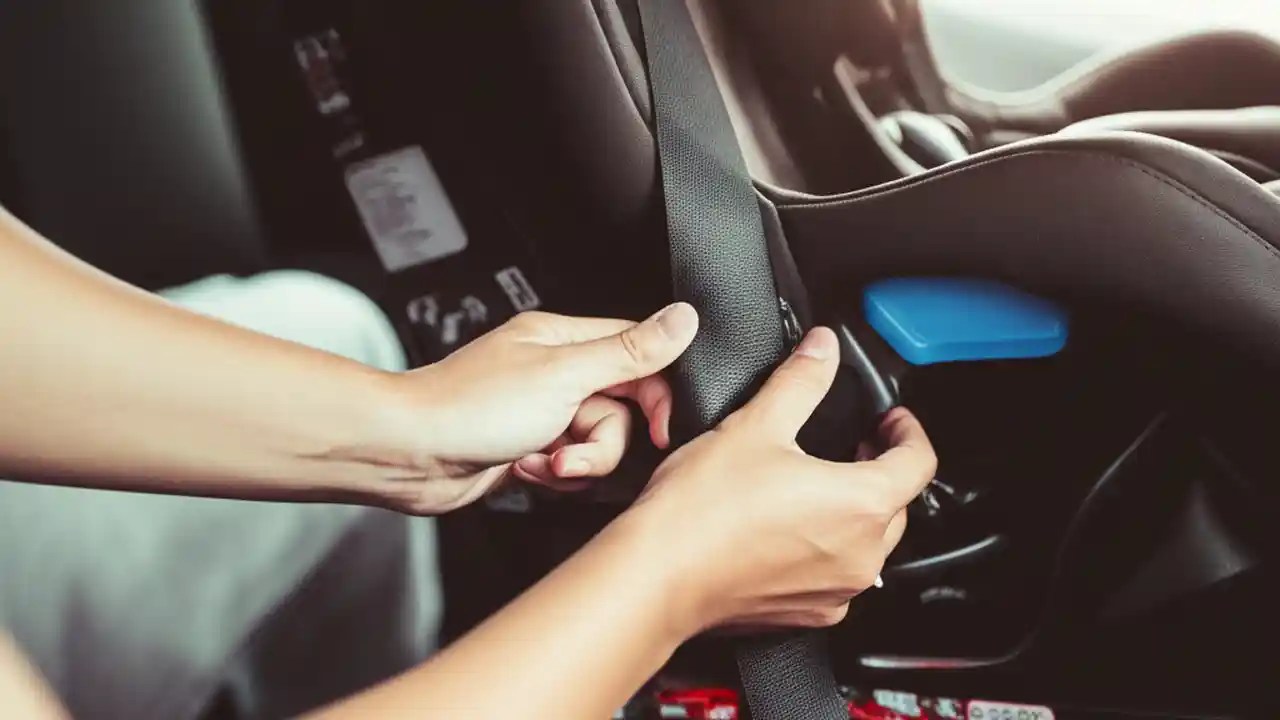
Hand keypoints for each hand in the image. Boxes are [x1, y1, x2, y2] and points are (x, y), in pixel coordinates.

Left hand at [373, 304, 699, 513]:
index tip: (661, 427)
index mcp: (564, 340)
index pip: (638, 356)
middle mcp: (554, 373)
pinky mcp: (528, 450)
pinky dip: (551, 475)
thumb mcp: (565, 376)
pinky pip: (568, 467)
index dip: (655, 394)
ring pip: (596, 443)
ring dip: (574, 462)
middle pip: (621, 410)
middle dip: (602, 441)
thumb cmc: (469, 406)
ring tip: (541, 463)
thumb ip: (630, 352)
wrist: (409, 454)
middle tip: (573, 449)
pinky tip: (523, 469)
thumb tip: (683, 318)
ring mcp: (541, 414)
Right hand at [625, 328, 936, 632]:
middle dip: (882, 469)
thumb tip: (823, 349)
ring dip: (856, 511)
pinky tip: (792, 528)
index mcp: (861, 504)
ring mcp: (836, 589)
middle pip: (897, 504)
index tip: (892, 420)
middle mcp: (861, 554)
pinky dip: (828, 549)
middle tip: (853, 444)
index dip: (908, 431)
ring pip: (869, 542)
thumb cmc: (701, 510)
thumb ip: (801, 380)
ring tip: (820, 483)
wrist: (657, 575)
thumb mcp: (756, 424)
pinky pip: (838, 576)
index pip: (919, 463)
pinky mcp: (808, 611)